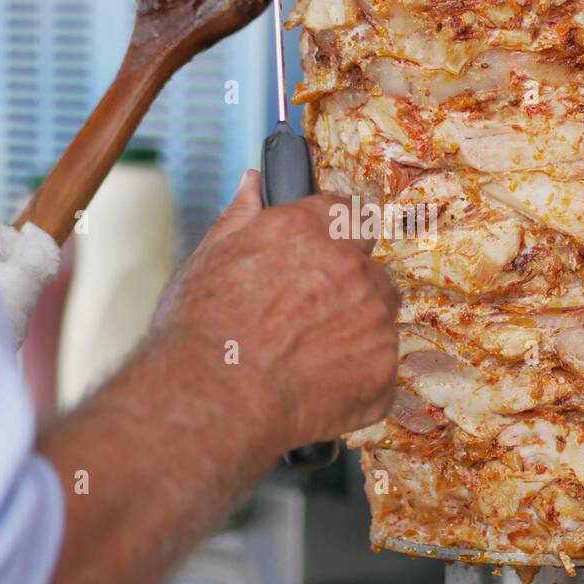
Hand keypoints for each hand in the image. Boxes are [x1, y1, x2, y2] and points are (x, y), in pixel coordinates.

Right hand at [152, 170, 398, 454]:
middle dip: (346, 291)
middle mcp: (351, 267)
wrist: (212, 399)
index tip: (323, 257)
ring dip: (353, 333)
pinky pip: (378, 370)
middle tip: (302, 321)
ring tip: (302, 358)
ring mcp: (374, 320)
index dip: (336, 237)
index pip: (349, 214)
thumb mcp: (210, 257)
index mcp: (310, 230)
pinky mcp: (383, 371)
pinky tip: (313, 387)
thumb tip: (255, 184)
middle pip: (369, 270)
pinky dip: (354, 380)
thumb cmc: (201, 331)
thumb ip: (243, 215)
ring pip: (378, 319)